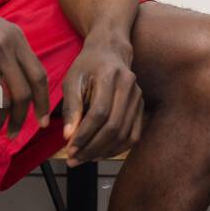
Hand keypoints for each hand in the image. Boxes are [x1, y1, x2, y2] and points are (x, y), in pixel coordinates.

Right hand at [0, 0, 50, 139]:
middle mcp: (3, 48)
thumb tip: (24, 79)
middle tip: (15, 133)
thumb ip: (12, 50)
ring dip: (0, 123)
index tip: (42, 120)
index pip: (39, 75)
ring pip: (1, 102)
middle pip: (23, 93)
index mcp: (16, 38)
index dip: (43, 102)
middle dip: (21, 119)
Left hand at [60, 35, 143, 166]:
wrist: (110, 51)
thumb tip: (68, 136)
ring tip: (84, 159)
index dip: (84, 134)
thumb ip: (71, 107)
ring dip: (103, 151)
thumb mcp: (72, 80)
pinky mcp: (141, 106)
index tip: (69, 149)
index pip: (99, 113)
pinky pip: (134, 134)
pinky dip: (118, 149)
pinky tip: (101, 154)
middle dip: (92, 147)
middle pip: (113, 126)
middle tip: (74, 160)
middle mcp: (129, 86)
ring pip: (124, 134)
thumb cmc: (87, 65)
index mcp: (110, 76)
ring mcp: (138, 97)